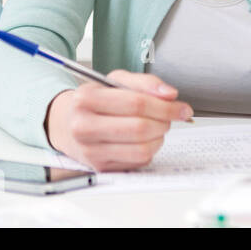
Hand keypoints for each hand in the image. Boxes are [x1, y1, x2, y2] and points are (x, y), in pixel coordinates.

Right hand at [44, 71, 193, 170]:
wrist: (68, 125)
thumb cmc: (95, 101)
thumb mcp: (114, 81)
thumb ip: (144, 83)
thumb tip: (169, 94)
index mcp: (86, 99)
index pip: (136, 103)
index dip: (165, 106)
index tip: (182, 108)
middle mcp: (84, 127)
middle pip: (140, 127)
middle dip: (164, 122)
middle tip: (171, 116)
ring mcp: (91, 151)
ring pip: (142, 149)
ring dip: (159, 138)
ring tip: (157, 127)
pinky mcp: (100, 168)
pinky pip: (138, 161)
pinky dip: (150, 150)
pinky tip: (144, 139)